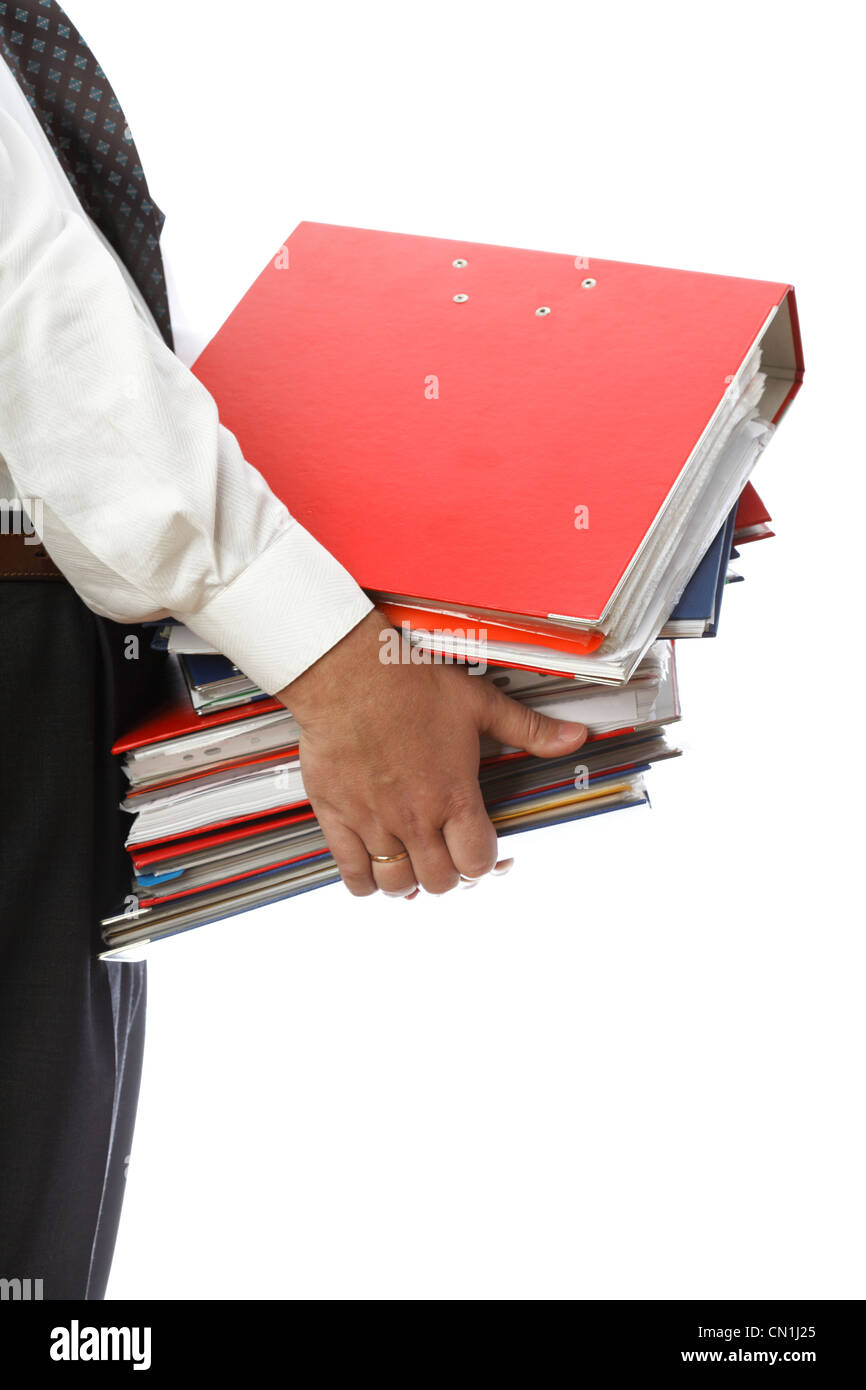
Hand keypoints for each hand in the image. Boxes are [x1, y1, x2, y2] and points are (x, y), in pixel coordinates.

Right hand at [276, 610, 587, 897]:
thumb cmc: (408, 684)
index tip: (476, 848)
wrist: (348, 673)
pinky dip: (364, 882)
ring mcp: (374, 821)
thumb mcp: (480, 702)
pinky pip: (352, 873)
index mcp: (453, 795)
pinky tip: (371, 868)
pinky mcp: (338, 816)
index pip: (477, 862)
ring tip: (410, 862)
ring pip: (397, 884)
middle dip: (448, 873)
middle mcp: (415, 816)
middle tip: (444, 854)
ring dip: (408, 881)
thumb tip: (571, 738)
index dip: (481, 860)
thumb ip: (528, 729)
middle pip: (440, 881)